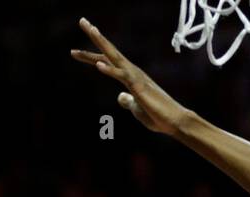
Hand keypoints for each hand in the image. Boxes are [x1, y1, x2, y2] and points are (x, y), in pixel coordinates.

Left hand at [71, 20, 188, 135]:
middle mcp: (131, 72)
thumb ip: (128, 101)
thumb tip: (120, 97)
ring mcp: (135, 77)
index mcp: (129, 77)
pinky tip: (99, 65)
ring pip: (115, 56)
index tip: (74, 52)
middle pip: (109, 51)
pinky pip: (122, 77)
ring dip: (102, 42)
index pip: (106, 62)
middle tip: (82, 21)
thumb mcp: (137, 109)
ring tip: (91, 29)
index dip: (90, 57)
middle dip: (95, 36)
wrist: (174, 121)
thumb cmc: (158, 116)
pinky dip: (110, 70)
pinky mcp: (138, 87)